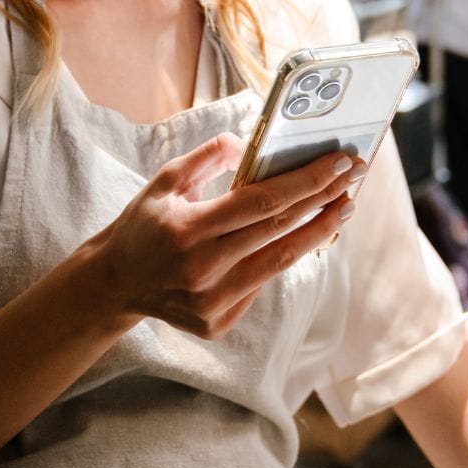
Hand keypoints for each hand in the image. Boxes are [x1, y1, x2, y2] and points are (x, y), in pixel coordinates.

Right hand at [86, 132, 364, 339]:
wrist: (114, 284)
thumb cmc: (143, 226)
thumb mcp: (164, 182)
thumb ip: (206, 158)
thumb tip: (247, 144)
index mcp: (188, 228)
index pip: (261, 202)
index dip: (305, 181)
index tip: (338, 162)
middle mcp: (202, 268)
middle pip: (279, 231)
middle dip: (322, 200)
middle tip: (353, 178)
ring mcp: (211, 301)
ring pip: (280, 263)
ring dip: (318, 233)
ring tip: (343, 209)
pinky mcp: (216, 323)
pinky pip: (260, 285)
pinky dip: (283, 258)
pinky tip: (301, 238)